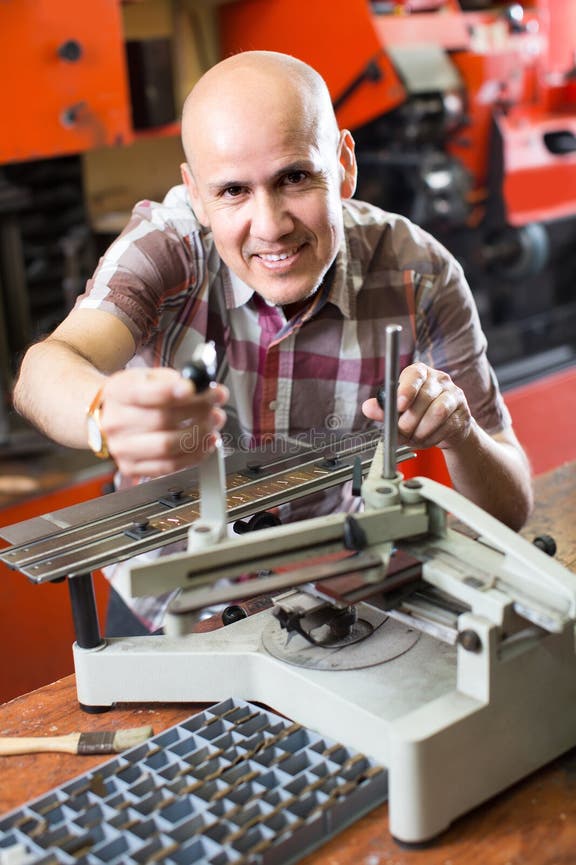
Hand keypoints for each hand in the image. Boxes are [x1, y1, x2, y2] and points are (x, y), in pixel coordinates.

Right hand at [96, 367, 227, 477]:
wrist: (109, 416)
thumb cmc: (134, 395)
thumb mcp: (147, 376)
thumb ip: (171, 379)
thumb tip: (198, 385)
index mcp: (117, 393)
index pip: (146, 393)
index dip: (173, 391)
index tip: (197, 387)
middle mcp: (115, 422)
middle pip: (162, 420)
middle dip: (197, 411)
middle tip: (215, 404)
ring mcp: (122, 448)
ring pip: (168, 446)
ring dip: (200, 434)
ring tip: (214, 421)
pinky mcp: (132, 467)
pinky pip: (169, 466)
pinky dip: (194, 455)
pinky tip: (206, 442)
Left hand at [362, 362, 472, 449]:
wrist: (446, 427)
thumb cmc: (418, 414)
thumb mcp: (397, 411)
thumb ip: (383, 409)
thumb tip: (368, 408)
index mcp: (419, 373)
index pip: (414, 375)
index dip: (406, 390)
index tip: (399, 406)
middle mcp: (439, 379)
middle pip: (425, 397)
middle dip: (410, 420)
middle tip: (402, 432)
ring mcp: (453, 395)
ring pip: (438, 413)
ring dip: (421, 430)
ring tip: (413, 437)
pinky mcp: (462, 413)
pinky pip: (447, 426)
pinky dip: (432, 437)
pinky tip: (426, 439)